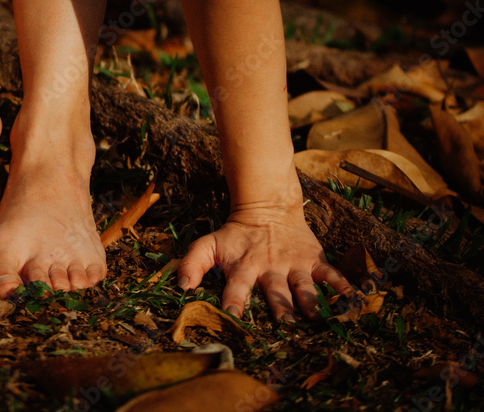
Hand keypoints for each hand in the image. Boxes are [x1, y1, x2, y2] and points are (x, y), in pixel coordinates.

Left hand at [176, 202, 351, 321]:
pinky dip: (340, 284)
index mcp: (244, 267)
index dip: (234, 299)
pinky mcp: (313, 259)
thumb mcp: (208, 244)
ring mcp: (294, 264)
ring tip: (315, 317)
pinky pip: (329, 273)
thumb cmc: (235, 235)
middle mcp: (270, 268)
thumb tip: (181, 287)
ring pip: (303, 285)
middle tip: (285, 324)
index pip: (236, 286)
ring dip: (309, 301)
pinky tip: (350, 297)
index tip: (232, 314)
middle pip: (275, 291)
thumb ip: (192, 263)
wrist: (266, 207)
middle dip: (280, 307)